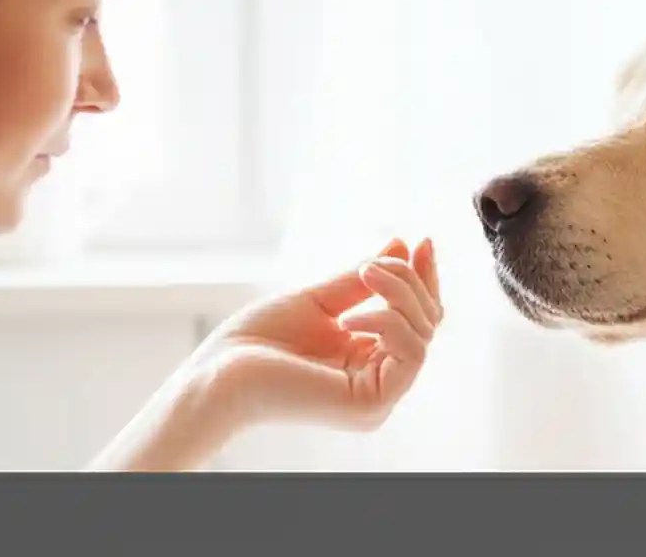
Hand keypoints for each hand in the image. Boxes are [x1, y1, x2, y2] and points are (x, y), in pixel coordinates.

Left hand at [197, 237, 443, 430]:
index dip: (425, 280)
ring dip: (399, 294)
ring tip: (364, 275)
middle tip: (373, 263)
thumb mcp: (320, 300)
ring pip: (423, 334)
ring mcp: (378, 398)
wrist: (218, 373)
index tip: (424, 241)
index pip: (417, 321)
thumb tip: (402, 246)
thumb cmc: (256, 342)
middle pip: (426, 324)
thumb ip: (362, 281)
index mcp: (367, 363)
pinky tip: (353, 315)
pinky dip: (389, 321)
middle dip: (409, 282)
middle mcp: (378, 383)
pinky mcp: (371, 405)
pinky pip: (410, 353)